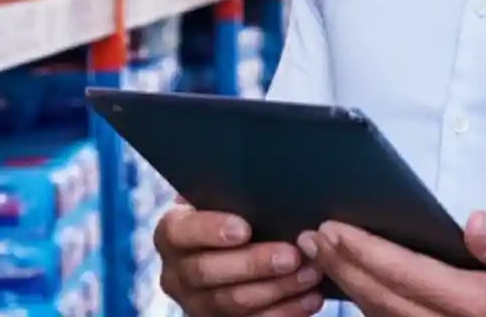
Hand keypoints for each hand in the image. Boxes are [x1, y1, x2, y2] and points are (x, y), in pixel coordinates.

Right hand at [156, 204, 325, 316]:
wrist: (239, 252)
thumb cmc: (241, 216)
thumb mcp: (232, 202)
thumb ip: (240, 195)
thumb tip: (271, 181)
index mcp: (174, 234)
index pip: (179, 231)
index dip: (210, 230)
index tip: (244, 229)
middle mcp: (177, 272)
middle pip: (206, 272)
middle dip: (253, 264)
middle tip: (292, 255)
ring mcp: (196, 303)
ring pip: (232, 301)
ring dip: (277, 288)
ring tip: (311, 273)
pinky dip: (285, 311)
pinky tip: (311, 298)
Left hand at [296, 211, 485, 316]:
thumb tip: (472, 221)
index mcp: (475, 304)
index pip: (404, 272)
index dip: (364, 249)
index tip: (333, 228)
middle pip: (380, 297)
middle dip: (342, 265)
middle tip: (311, 237)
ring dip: (347, 287)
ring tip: (322, 257)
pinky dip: (369, 309)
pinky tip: (353, 288)